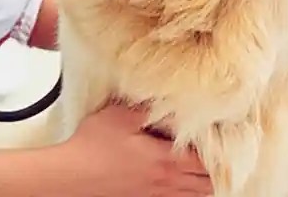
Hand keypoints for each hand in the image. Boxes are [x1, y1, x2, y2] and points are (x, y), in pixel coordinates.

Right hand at [58, 101, 211, 196]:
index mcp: (165, 161)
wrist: (70, 176)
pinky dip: (184, 193)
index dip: (216, 150)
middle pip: (205, 183)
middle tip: (214, 152)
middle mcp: (165, 182)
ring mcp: (154, 195)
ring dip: (201, 183)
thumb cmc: (92, 147)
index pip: (206, 161)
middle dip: (214, 169)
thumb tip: (169, 100)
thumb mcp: (120, 117)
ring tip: (199, 167)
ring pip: (193, 196)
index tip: (217, 136)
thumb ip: (148, 109)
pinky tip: (178, 182)